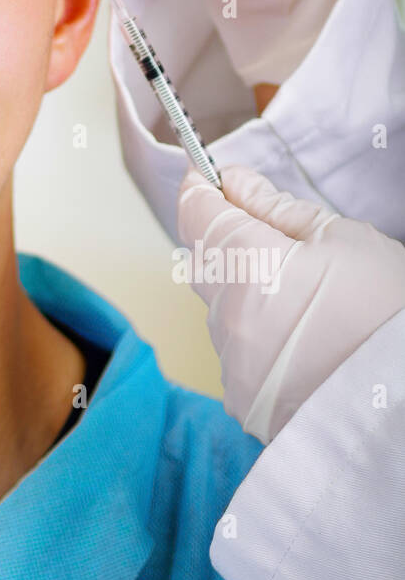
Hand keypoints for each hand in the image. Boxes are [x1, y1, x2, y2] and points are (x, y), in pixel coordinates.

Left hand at [177, 164, 404, 443]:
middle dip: (229, 244)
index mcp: (248, 267)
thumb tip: (234, 184)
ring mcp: (232, 365)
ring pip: (222, 312)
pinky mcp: (243, 401)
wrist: (404, 398)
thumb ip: (275, 208)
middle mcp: (227, 318)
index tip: (208, 178)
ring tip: (305, 303)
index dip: (200, 190)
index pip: (196, 215)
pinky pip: (237, 355)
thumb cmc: (386, 312)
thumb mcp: (342, 239)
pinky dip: (258, 341)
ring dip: (246, 296)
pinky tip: (301, 341)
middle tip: (275, 241)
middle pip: (207, 264)